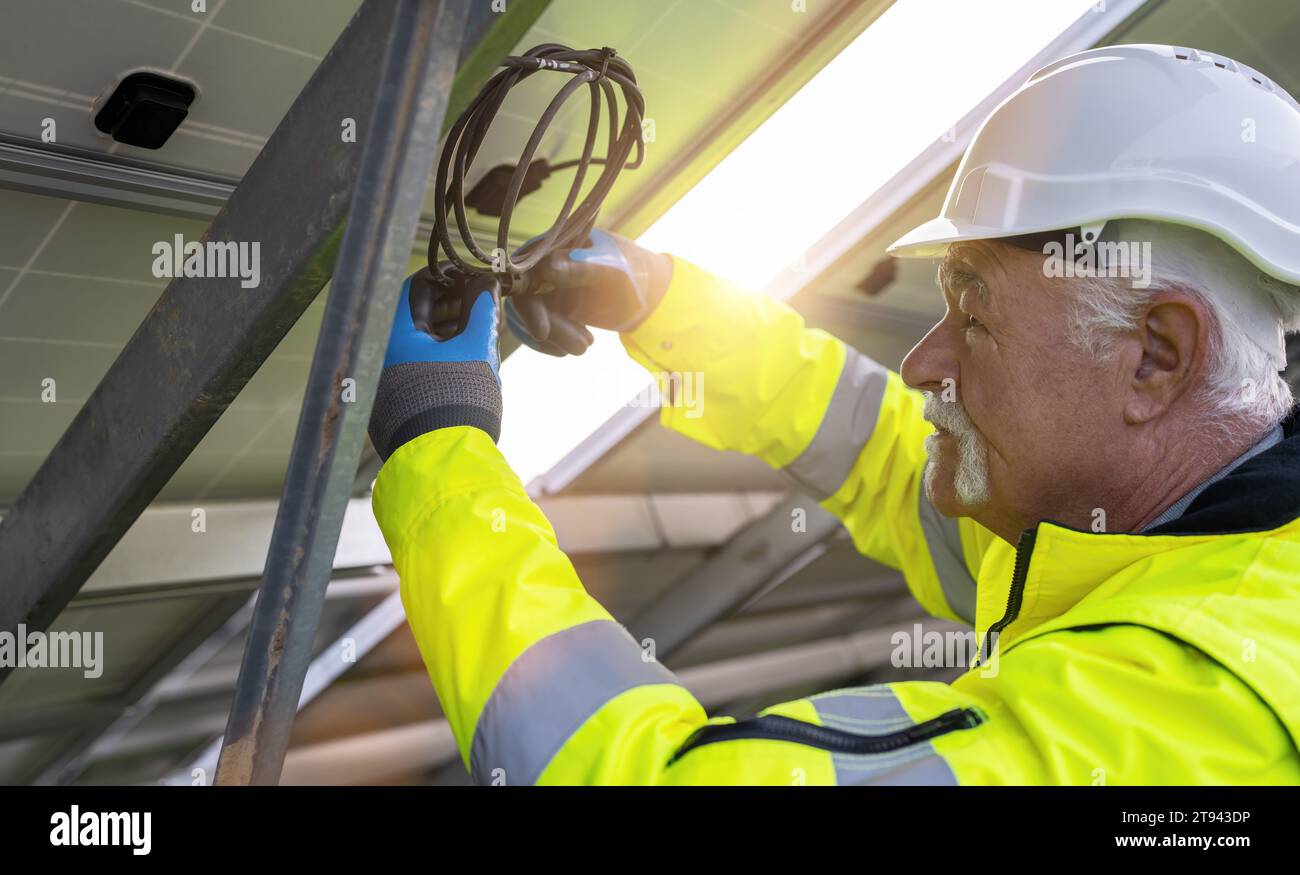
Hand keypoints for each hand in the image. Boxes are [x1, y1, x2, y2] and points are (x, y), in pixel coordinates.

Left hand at [368, 272, 501, 460]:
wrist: (446, 461)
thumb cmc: (458, 402)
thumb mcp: (477, 350)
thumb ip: (482, 313)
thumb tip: (487, 285)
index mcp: (394, 336)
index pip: (413, 288)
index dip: (443, 279)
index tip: (466, 276)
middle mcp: (381, 354)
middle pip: (414, 315)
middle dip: (448, 305)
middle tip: (477, 301)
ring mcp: (384, 380)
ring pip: (415, 342)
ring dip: (445, 331)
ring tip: (476, 330)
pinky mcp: (393, 402)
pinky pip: (413, 365)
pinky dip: (436, 355)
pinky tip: (462, 358)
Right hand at [505, 229, 672, 355]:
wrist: (647, 290)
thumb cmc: (633, 270)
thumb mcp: (611, 268)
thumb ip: (581, 268)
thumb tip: (546, 269)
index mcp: (553, 245)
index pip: (525, 275)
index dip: (528, 305)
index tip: (542, 331)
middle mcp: (541, 266)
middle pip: (526, 302)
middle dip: (549, 328)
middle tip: (581, 347)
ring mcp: (544, 289)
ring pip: (532, 319)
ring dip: (554, 339)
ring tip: (586, 345)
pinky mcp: (551, 309)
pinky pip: (540, 330)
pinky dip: (553, 343)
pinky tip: (574, 347)